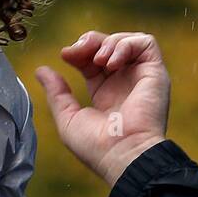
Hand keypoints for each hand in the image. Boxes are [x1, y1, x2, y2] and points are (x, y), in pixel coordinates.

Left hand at [34, 30, 170, 186]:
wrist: (123, 155)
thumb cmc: (97, 147)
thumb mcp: (68, 118)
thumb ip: (56, 93)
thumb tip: (41, 70)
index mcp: (106, 95)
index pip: (92, 61)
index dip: (79, 53)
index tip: (65, 55)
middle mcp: (125, 84)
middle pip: (108, 47)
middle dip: (91, 42)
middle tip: (78, 50)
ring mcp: (141, 78)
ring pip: (127, 42)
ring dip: (108, 43)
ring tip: (97, 60)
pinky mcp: (156, 73)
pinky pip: (146, 43)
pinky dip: (126, 44)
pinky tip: (111, 63)